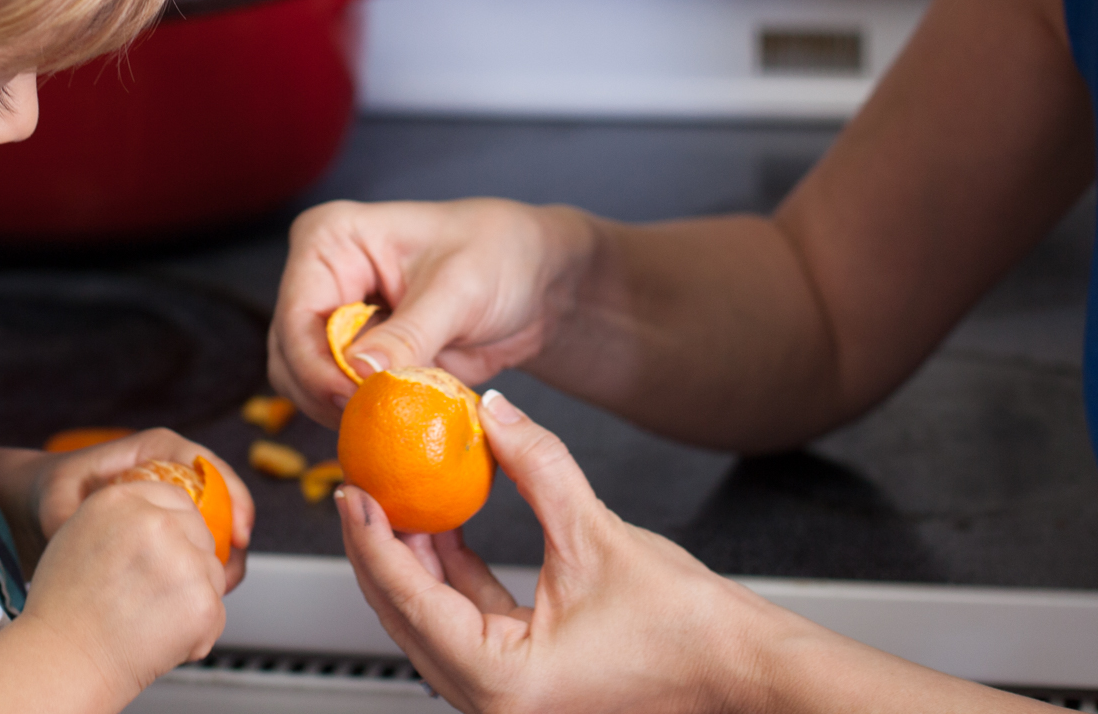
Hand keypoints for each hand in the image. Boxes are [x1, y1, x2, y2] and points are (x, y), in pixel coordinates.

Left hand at [0, 431, 253, 587]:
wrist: (45, 508)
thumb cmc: (55, 493)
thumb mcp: (57, 500)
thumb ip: (69, 517)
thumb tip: (83, 539)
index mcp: (154, 451)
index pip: (206, 463)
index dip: (232, 494)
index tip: (239, 530)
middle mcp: (172, 472)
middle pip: (224, 494)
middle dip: (238, 531)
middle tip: (232, 569)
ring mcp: (175, 500)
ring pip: (218, 522)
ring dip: (226, 554)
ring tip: (219, 587)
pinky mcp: (172, 526)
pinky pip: (201, 542)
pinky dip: (207, 565)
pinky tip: (201, 590)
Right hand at [19, 474, 229, 708]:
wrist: (61, 663)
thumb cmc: (63, 610)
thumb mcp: (80, 535)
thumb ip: (124, 517)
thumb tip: (159, 515)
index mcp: (122, 500)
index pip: (176, 499)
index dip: (174, 532)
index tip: (164, 554)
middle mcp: (155, 522)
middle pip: (200, 534)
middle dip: (186, 565)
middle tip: (149, 597)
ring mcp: (182, 560)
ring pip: (212, 573)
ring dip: (192, 599)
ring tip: (149, 621)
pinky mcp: (200, 600)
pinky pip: (216, 612)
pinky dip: (197, 633)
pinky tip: (160, 640)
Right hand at [268, 199, 594, 426]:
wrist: (534, 280)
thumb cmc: (500, 257)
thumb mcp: (458, 291)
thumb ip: (409, 333)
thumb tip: (359, 371)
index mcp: (330, 240)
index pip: (296, 315)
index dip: (318, 367)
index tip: (355, 401)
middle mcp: (320, 278)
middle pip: (290, 355)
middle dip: (327, 395)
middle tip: (376, 424)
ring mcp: (334, 320)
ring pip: (305, 384)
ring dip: (342, 412)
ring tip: (392, 426)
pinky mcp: (355, 356)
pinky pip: (337, 398)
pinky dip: (361, 417)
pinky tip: (396, 428)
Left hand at [336, 388, 774, 712]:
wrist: (744, 671)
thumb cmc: (689, 632)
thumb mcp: (596, 532)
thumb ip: (536, 464)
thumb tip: (494, 412)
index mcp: (501, 683)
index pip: (408, 601)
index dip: (373, 540)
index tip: (353, 491)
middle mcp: (495, 704)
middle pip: (408, 619)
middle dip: (383, 551)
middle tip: (364, 489)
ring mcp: (509, 700)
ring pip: (434, 625)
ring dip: (416, 564)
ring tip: (403, 499)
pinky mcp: (527, 684)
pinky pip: (469, 628)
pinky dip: (453, 581)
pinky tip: (447, 532)